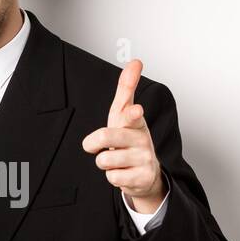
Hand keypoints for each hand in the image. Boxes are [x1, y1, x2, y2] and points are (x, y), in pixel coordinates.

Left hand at [81, 59, 164, 212]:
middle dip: (94, 142)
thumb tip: (135, 62)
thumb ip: (126, 88)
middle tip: (98, 144)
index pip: (132, 115)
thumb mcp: (124, 114)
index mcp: (136, 121)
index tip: (135, 110)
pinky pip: (112, 178)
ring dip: (104, 162)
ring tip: (115, 160)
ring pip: (105, 160)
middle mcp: (142, 139)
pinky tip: (123, 173)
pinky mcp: (142, 178)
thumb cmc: (129, 138)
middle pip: (107, 136)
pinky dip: (113, 177)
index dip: (132, 113)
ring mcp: (144, 159)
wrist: (145, 171)